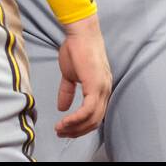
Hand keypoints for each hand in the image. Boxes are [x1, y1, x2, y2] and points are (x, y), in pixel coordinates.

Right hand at [54, 13, 111, 137]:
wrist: (80, 32)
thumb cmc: (76, 48)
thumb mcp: (69, 74)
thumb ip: (67, 91)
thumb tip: (62, 107)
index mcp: (101, 88)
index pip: (95, 115)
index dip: (80, 125)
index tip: (64, 129)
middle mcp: (106, 90)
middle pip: (95, 121)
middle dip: (77, 131)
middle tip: (61, 133)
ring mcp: (103, 88)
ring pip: (92, 119)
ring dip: (75, 128)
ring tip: (60, 129)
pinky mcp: (96, 85)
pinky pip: (88, 110)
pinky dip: (76, 119)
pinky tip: (64, 122)